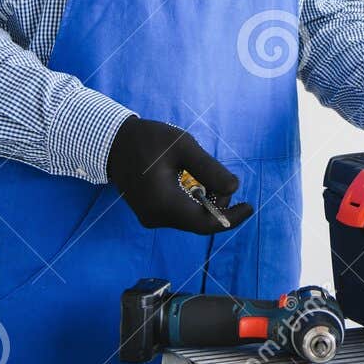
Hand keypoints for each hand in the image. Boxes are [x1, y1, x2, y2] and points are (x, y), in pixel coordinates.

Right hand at [105, 116, 253, 232]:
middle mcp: (156, 217)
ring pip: (190, 218)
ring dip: (205, 201)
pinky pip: (179, 213)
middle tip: (223, 179)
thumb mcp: (183, 147)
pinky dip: (193, 201)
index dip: (231, 218)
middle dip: (217, 204)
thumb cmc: (149, 139)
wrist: (114, 142)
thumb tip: (234, 188)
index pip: (205, 223)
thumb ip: (209, 168)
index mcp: (164, 204)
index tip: (250, 207)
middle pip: (199, 222)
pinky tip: (193, 181)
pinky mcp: (149, 213)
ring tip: (205, 176)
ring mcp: (150, 217)